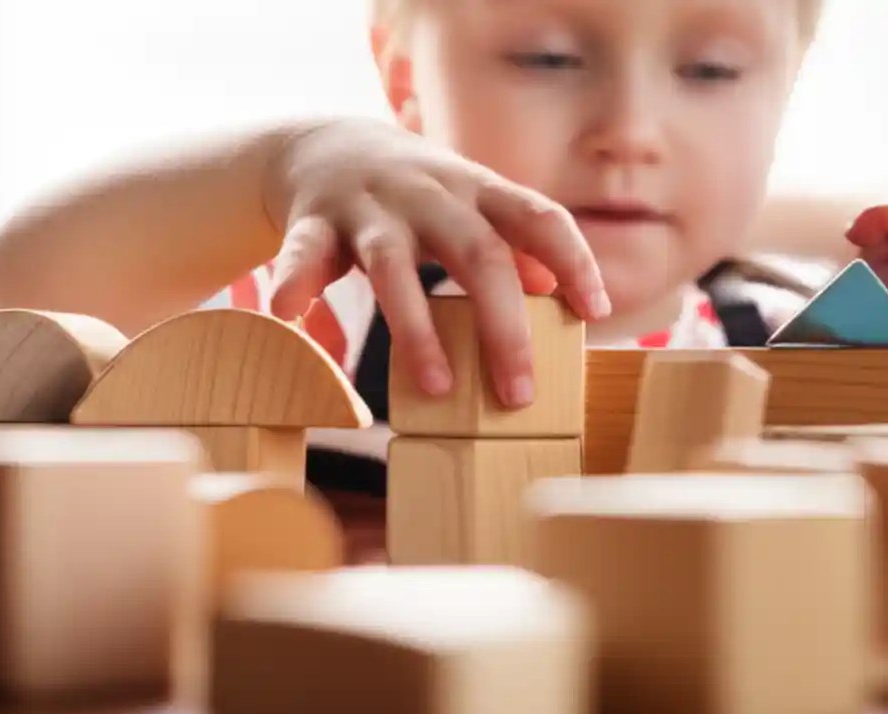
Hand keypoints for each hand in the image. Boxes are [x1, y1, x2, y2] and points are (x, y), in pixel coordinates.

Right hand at [266, 118, 610, 407]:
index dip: (572, 260)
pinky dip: (295, 283)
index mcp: (476, 189)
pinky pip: (303, 254)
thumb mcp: (470, 203)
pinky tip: (290, 316)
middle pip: (477, 254)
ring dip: (416, 330)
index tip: (597, 312)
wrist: (325, 146)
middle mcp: (428, 194)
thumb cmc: (416, 194)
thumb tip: (561, 292)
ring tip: (436, 386)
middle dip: (503, 326)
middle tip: (519, 394)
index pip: (538, 217)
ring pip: (393, 266)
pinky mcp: (313, 222)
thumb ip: (512, 243)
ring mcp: (369, 207)